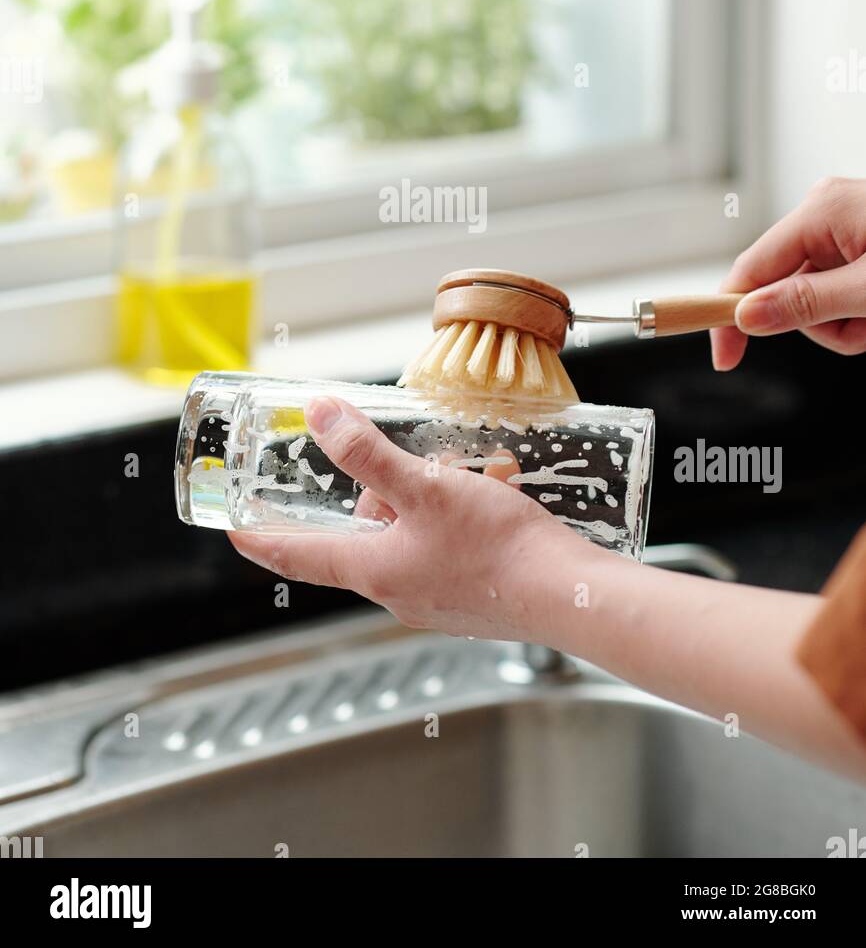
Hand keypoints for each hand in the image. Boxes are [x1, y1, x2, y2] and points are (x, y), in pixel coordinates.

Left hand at [229, 395, 581, 639]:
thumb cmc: (495, 546)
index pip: (298, 557)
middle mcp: (397, 591)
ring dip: (431, 496)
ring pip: (410, 532)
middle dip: (386, 489)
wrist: (566, 594)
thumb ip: (367, 452)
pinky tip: (492, 496)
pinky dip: (460, 514)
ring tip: (468, 477)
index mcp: (374, 570)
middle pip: (366, 530)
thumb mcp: (424, 486)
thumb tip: (320, 418)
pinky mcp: (468, 595)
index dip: (262, 542)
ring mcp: (434, 597)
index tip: (233, 533)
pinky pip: (446, 544)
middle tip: (420, 466)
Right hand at [712, 176, 865, 369]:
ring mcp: (843, 227)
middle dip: (822, 323)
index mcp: (820, 211)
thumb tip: (747, 316)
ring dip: (848, 323)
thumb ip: (808, 302)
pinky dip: (859, 312)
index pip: (751, 269)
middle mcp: (825, 213)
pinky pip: (836, 290)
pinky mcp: (860, 243)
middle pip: (786, 289)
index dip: (731, 316)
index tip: (723, 358)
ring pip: (814, 297)